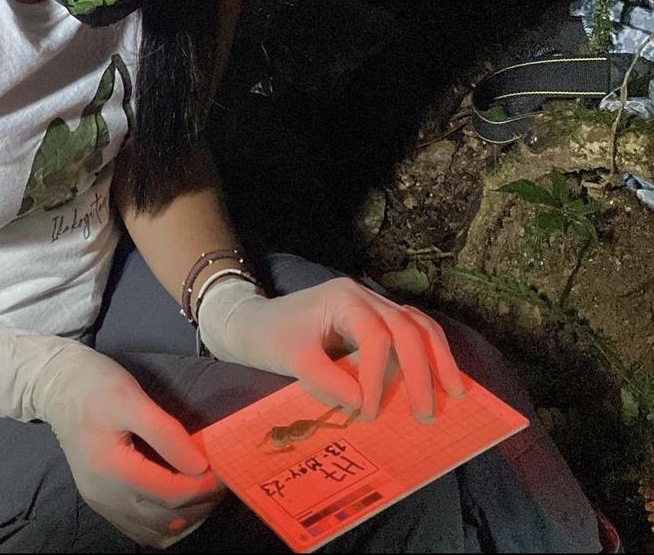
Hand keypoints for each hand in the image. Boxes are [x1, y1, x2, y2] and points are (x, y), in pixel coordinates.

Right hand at [0, 330, 221, 546]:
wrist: (55, 384)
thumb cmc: (95, 384)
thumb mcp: (132, 398)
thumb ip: (165, 433)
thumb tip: (200, 464)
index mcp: (112, 469)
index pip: (171, 494)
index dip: (205, 485)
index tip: (227, 467)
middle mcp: (104, 495)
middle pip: (167, 517)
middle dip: (202, 501)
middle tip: (224, 476)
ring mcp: (100, 502)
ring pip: (154, 530)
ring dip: (187, 516)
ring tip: (207, 489)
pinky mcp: (100, 499)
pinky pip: (139, 528)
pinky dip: (165, 524)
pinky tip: (180, 505)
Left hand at [197, 277, 465, 421]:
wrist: (253, 321)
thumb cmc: (271, 337)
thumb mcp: (294, 360)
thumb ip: (329, 381)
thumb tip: (364, 405)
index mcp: (342, 298)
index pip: (376, 336)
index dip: (379, 377)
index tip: (369, 412)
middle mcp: (363, 295)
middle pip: (407, 326)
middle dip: (423, 370)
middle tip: (426, 413)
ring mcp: (371, 303)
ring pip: (418, 324)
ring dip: (438, 358)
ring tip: (455, 392)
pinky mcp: (374, 318)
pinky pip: (411, 330)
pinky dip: (428, 353)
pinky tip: (440, 377)